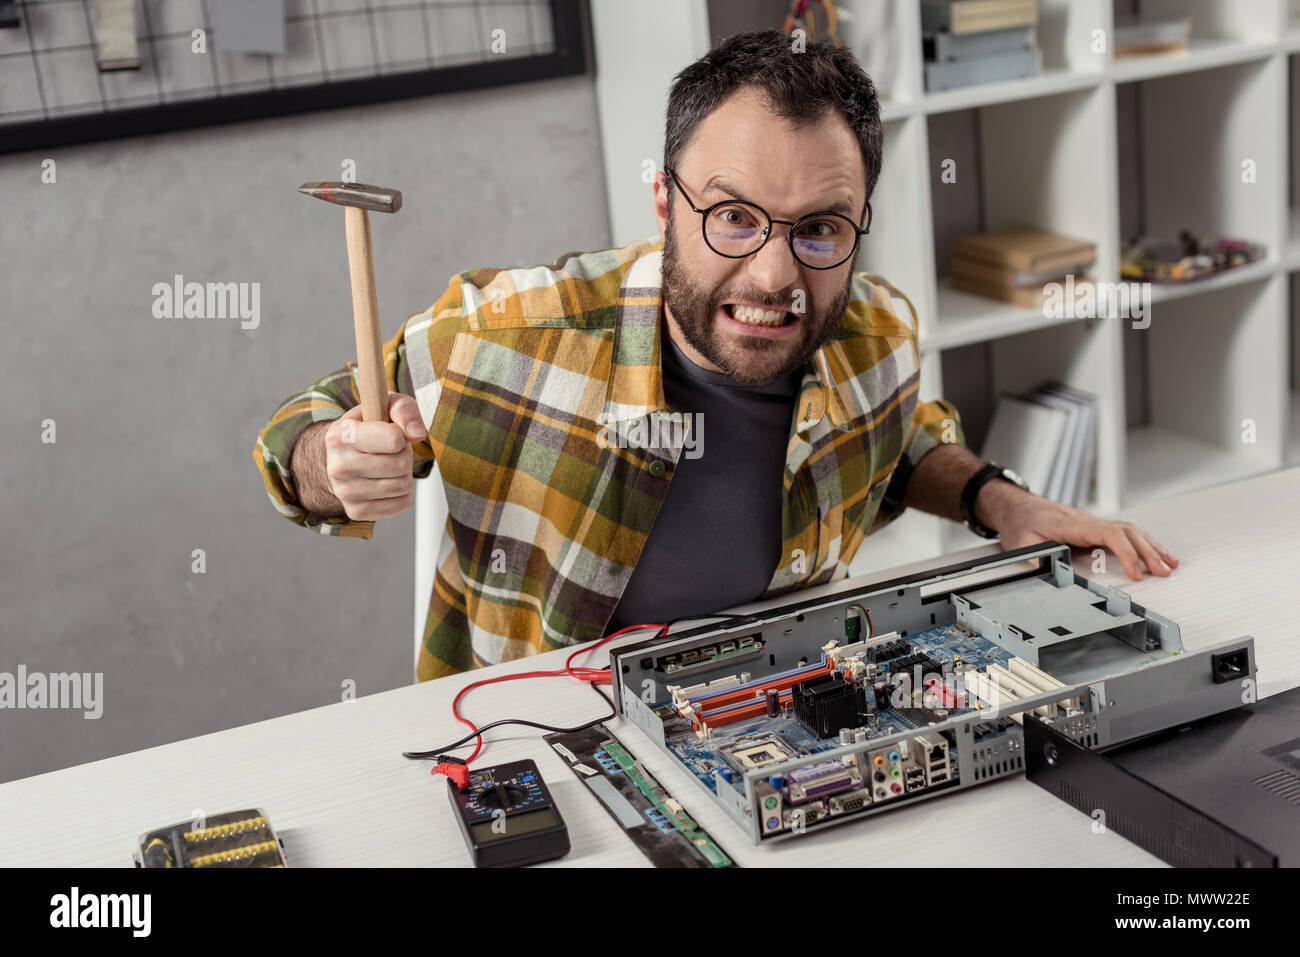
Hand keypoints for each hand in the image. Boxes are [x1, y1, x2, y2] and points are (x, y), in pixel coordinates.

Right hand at [324, 392, 426, 520]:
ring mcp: (345, 492)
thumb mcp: (386, 406)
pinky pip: (402, 504)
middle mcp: (338, 466)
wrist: (344, 455)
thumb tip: (416, 433)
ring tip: (387, 464)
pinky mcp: (357, 511)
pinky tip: (386, 481)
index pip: (394, 439)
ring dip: (403, 474)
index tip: (390, 432)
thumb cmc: (370, 427)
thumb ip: (405, 410)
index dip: (401, 435)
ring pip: (403, 485)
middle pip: (400, 464)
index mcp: (340, 435)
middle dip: (404, 455)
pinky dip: (403, 493)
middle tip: (390, 451)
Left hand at [978, 481, 1178, 580]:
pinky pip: (1124, 533)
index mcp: (1075, 524)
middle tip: (1163, 573)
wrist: (1018, 506)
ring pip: (1130, 531)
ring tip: (1170, 564)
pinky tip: (1155, 554)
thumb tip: (1052, 579)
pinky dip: (1143, 543)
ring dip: (1151, 547)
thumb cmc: (1021, 523)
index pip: (1110, 535)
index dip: (1126, 553)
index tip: (1136, 573)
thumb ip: (1036, 562)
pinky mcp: (1094, 528)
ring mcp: (1094, 523)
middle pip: (1127, 532)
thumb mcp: (1021, 544)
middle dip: (1148, 553)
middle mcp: (1089, 521)